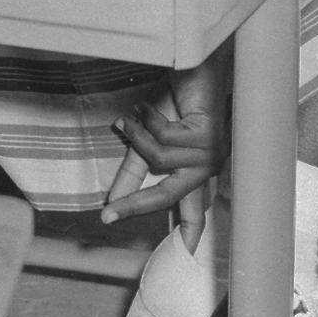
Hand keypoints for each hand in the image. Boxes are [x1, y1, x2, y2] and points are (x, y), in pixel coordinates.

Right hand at [101, 58, 226, 223]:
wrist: (193, 63)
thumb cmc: (176, 98)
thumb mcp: (148, 138)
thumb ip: (136, 170)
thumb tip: (112, 201)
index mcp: (199, 167)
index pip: (195, 206)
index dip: (189, 229)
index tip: (187, 253)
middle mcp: (208, 164)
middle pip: (169, 196)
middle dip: (134, 204)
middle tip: (106, 216)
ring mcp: (211, 151)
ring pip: (158, 160)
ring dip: (138, 135)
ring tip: (135, 115)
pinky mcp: (208, 136)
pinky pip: (162, 140)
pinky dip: (147, 120)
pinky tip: (147, 107)